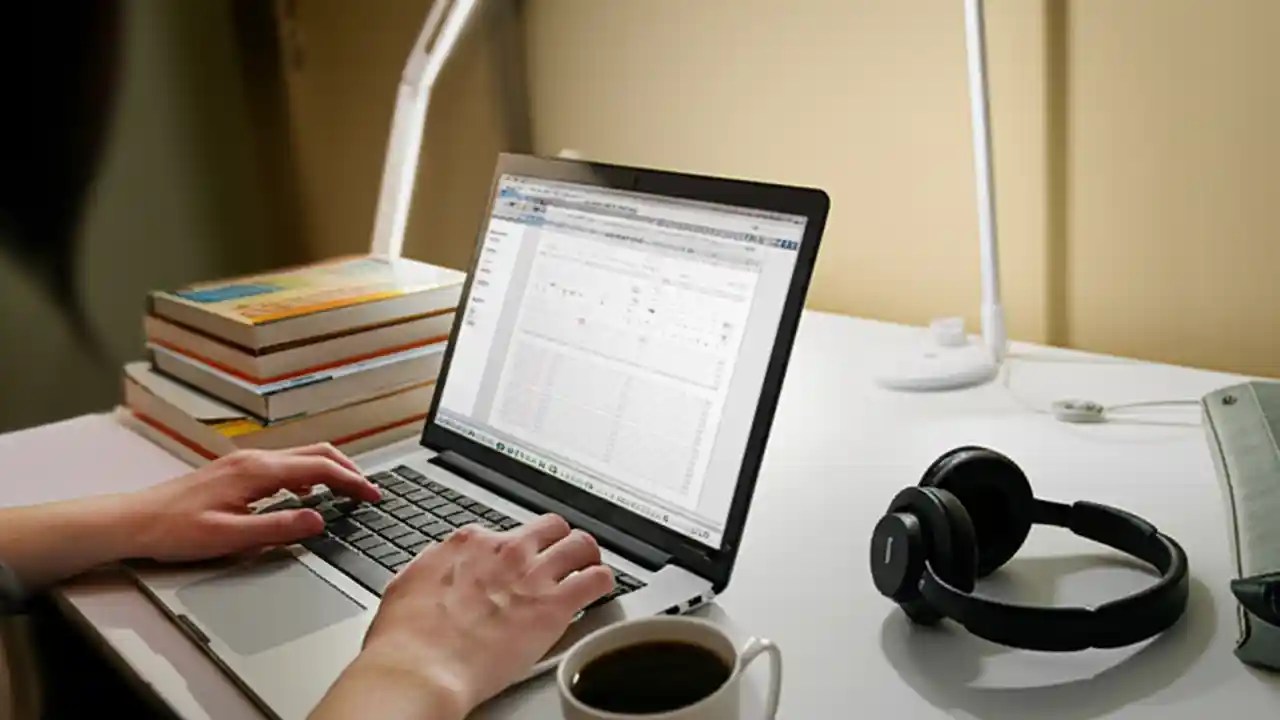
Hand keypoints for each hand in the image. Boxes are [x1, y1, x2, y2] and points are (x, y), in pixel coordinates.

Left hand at [131, 444, 380, 562]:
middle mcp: (254, 460)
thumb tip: (319, 520)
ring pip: (301, 455)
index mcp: (258, 471)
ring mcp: (245, 462)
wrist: (134, 521)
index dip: (352, 481)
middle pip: (316, 452)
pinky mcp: (237, 471)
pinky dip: (308, 473)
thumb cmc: (175, 531)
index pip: (320, 468)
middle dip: (348, 469)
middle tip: (368, 491)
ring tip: (347, 491)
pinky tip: (308, 492)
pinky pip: (284, 464)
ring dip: (329, 469)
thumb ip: (279, 528)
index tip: (372, 494)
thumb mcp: (231, 537)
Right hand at [313, 515, 613, 718]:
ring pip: (580, 544)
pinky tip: (599, 590)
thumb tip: (437, 572)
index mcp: (469, 545)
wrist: (420, 667)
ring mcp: (533, 575)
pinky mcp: (555, 606)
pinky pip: (596, 580)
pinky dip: (602, 582)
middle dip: (557, 541)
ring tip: (588, 568)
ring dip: (587, 556)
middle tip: (560, 558)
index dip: (513, 551)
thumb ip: (433, 571)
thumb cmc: (406, 639)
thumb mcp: (407, 586)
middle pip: (550, 528)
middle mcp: (506, 551)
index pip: (505, 533)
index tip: (515, 564)